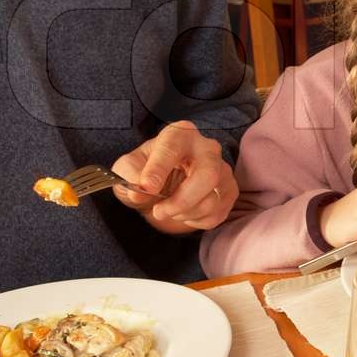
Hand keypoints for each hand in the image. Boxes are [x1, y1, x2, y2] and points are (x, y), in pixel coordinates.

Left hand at [111, 121, 237, 233]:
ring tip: (168, 209)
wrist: (164, 183)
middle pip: (207, 175)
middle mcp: (207, 148)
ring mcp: (222, 170)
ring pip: (211, 200)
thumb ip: (129, 174)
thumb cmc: (147, 171)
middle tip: (159, 212)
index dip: (158, 169)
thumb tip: (139, 191)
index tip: (147, 187)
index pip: (172, 149)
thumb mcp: (128, 168)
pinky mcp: (229, 191)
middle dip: (181, 200)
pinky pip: (215, 215)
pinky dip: (194, 220)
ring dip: (183, 214)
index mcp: (179, 135)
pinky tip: (184, 211)